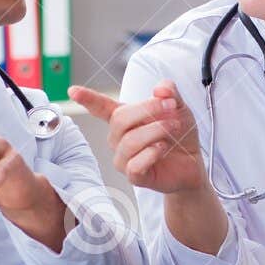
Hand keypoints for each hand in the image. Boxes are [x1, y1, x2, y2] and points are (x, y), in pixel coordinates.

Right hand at [70, 82, 206, 193]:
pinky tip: (163, 149)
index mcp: (125, 119)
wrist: (192, 164)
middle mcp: (119, 139)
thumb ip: (170, 94)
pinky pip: (134, 164)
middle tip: (171, 108)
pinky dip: (151, 153)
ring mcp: (124, 158)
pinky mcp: (134, 176)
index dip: (88, 99)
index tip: (72, 90)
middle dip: (148, 109)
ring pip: (129, 141)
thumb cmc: (179, 135)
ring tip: (173, 128)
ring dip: (155, 131)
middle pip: (120, 119)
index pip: (101, 108)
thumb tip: (161, 89)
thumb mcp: (178, 108)